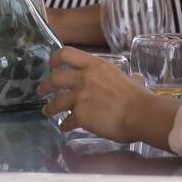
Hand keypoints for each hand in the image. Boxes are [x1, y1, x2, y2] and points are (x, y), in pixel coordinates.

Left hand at [37, 46, 153, 143]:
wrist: (139, 114)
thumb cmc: (139, 97)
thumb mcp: (131, 80)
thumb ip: (128, 79)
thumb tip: (137, 80)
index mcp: (96, 65)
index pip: (67, 53)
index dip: (55, 58)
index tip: (52, 65)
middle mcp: (84, 77)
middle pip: (55, 77)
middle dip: (45, 84)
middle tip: (41, 90)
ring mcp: (80, 95)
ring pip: (56, 101)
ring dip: (49, 107)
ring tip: (46, 111)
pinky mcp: (80, 114)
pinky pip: (67, 121)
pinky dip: (64, 125)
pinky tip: (64, 128)